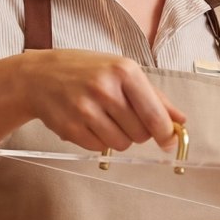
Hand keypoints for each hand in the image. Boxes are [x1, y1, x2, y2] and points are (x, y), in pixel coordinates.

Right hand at [18, 49, 185, 152]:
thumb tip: (180, 120)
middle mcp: (105, 89)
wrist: (38, 77)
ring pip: (121, 144)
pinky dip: (99, 141)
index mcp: (124, 71)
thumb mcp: (122, 72)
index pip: (155, 115)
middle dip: (139, 131)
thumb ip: (155, 97)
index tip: (169, 141)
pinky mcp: (70, 128)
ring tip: (105, 118)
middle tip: (124, 117)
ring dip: (119, 137)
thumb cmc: (86, 72)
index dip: (166, 133)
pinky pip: (99, 148)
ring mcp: (85, 109)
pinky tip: (88, 122)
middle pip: (141, 134)